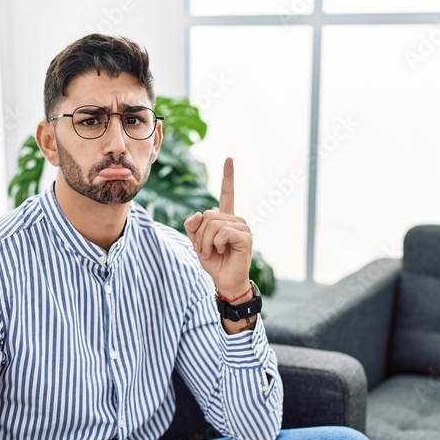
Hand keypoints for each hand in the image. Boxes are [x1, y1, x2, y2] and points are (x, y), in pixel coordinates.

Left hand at [184, 157, 252, 299]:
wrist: (225, 281)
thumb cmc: (214, 262)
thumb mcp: (196, 242)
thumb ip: (193, 227)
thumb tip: (198, 214)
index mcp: (225, 218)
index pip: (228, 193)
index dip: (228, 176)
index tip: (229, 158)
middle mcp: (236, 219)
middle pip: (208, 214)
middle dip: (199, 234)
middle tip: (204, 249)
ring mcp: (243, 227)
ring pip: (213, 224)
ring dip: (206, 241)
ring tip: (212, 252)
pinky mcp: (246, 237)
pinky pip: (222, 232)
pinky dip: (216, 243)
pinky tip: (222, 251)